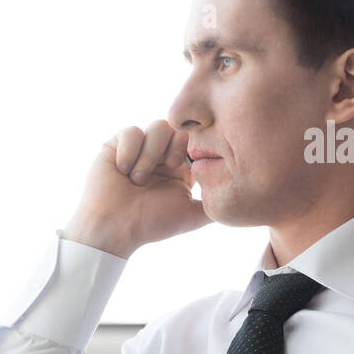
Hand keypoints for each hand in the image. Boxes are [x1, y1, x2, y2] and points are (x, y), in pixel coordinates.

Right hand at [62, 120, 210, 257]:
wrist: (114, 227)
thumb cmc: (151, 223)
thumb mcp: (191, 214)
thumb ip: (214, 203)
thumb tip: (239, 194)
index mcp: (178, 168)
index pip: (195, 141)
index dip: (193, 148)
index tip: (182, 168)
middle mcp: (159, 155)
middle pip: (179, 129)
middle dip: (174, 148)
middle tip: (167, 168)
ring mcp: (138, 149)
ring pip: (158, 126)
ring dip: (150, 155)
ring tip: (138, 179)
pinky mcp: (116, 144)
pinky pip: (131, 131)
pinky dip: (129, 151)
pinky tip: (123, 171)